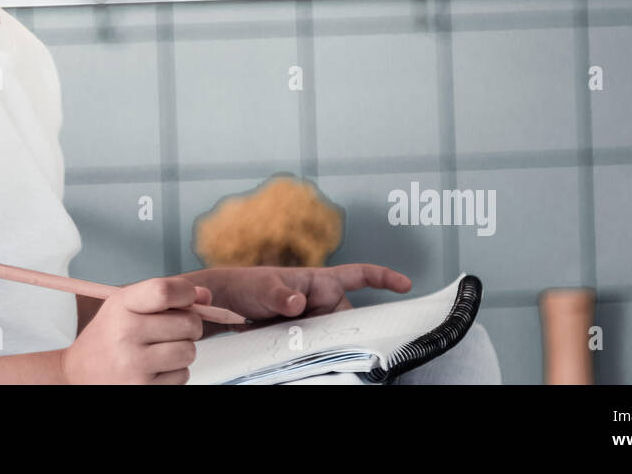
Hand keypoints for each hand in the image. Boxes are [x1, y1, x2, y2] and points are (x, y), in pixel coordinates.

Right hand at [60, 277, 211, 383]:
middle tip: (173, 330)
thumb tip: (205, 297)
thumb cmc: (108, 336)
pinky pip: (182, 376)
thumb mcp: (125, 306)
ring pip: (190, 352)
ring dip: (182, 351)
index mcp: (121, 306)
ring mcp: (134, 364)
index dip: (186, 293)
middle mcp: (126, 333)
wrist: (77, 375)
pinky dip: (174, 373)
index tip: (188, 299)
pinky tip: (153, 369)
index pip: (165, 291)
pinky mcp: (143, 389)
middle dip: (189, 326)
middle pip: (189, 323)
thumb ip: (165, 296)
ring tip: (160, 351)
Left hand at [199, 264, 410, 331]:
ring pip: (334, 335)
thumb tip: (297, 302)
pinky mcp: (301, 335)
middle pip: (348, 316)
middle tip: (329, 338)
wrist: (225, 304)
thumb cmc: (246, 285)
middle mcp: (320, 300)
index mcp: (319, 281)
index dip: (384, 278)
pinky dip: (315, 352)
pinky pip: (317, 345)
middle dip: (347, 329)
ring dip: (327, 343)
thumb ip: (281, 296)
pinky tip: (307, 357)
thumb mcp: (264, 287)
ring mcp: (312, 319)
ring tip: (306, 344)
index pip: (359, 275)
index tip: (405, 284)